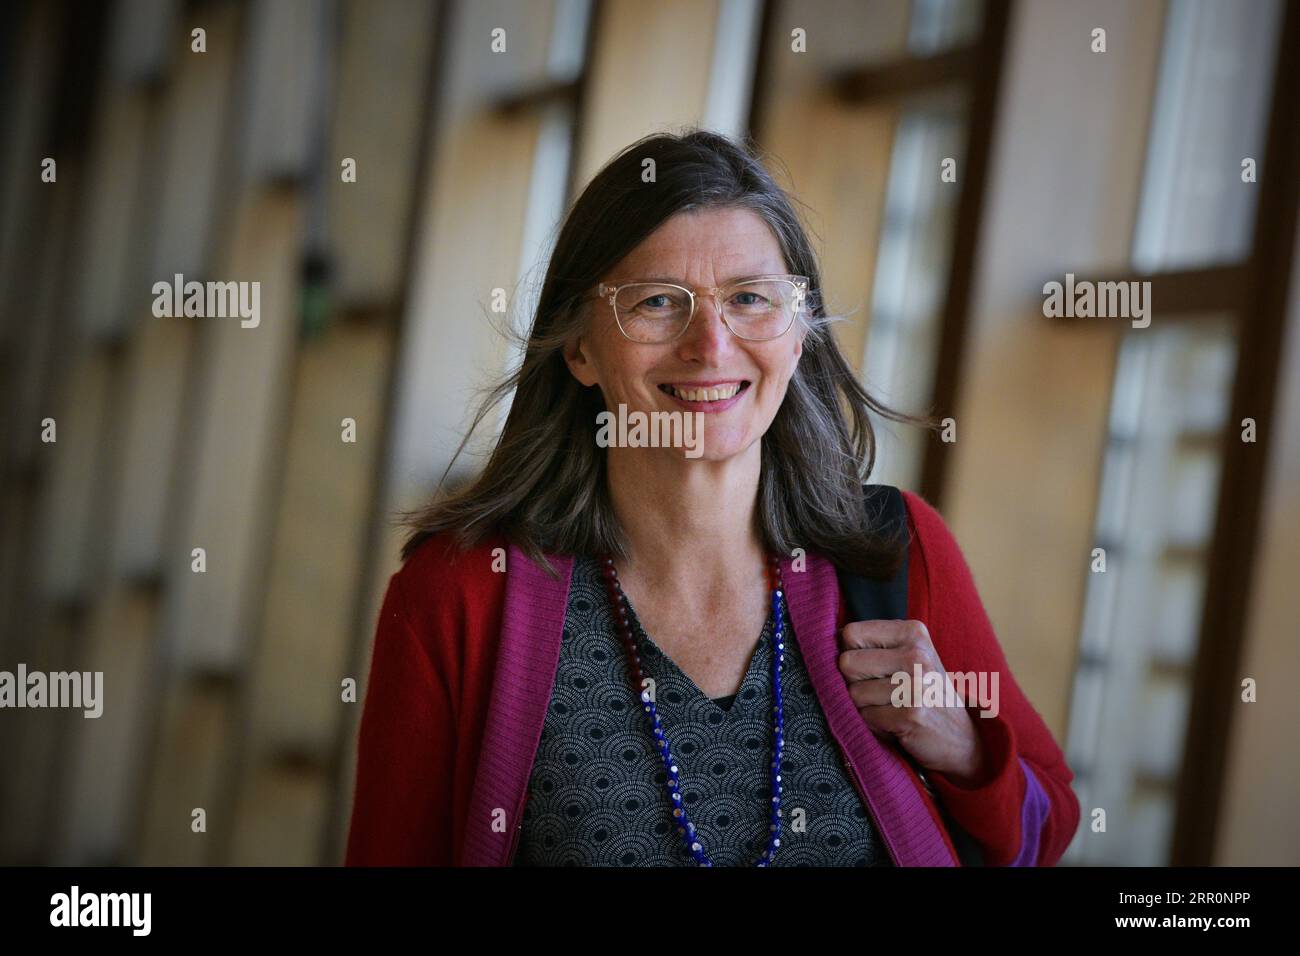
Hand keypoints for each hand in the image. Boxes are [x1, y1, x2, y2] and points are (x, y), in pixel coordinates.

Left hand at [836, 619, 985, 783]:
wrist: (960, 737)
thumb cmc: (922, 693)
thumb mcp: (907, 656)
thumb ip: (872, 645)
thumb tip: (822, 642)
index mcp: (913, 632)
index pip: (850, 633)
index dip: (852, 654)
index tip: (872, 668)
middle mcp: (917, 654)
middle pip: (846, 663)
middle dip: (855, 683)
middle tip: (881, 692)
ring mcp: (916, 684)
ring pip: (853, 694)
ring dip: (865, 708)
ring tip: (891, 708)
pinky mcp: (912, 714)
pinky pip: (866, 718)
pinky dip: (874, 725)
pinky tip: (896, 724)